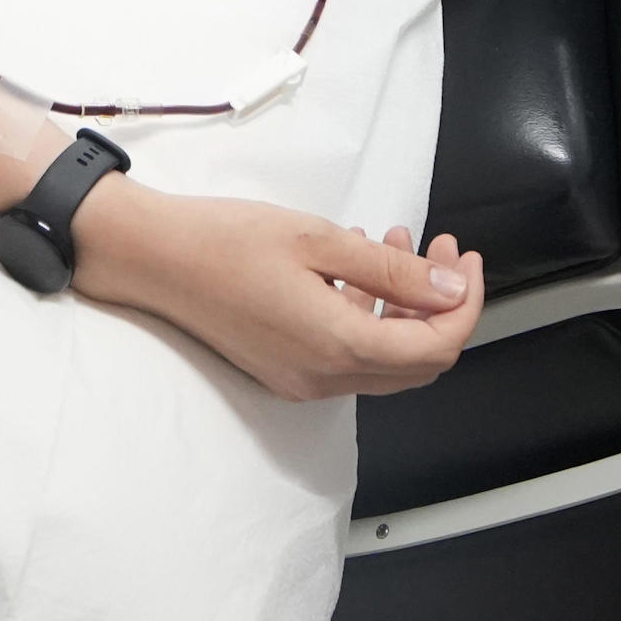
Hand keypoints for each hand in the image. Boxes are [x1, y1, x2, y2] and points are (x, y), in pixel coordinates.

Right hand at [73, 180, 486, 399]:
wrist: (156, 260)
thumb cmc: (228, 241)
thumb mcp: (319, 240)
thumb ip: (393, 270)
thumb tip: (451, 291)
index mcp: (338, 346)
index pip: (436, 347)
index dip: (464, 304)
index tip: (463, 259)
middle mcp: (324, 377)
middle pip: (418, 363)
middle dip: (441, 306)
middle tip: (440, 251)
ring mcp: (302, 380)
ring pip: (385, 361)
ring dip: (405, 308)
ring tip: (397, 241)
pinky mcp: (285, 370)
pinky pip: (349, 357)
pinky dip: (369, 316)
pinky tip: (356, 266)